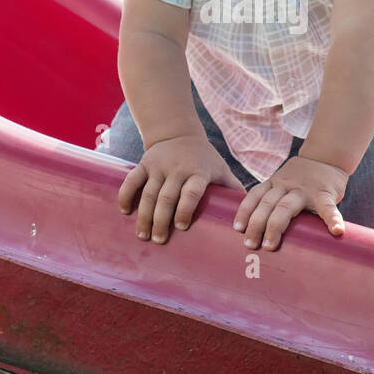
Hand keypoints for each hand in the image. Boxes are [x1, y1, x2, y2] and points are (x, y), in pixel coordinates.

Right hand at [118, 134, 245, 243]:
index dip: (185, 209)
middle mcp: (178, 169)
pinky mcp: (143, 164)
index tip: (181, 228)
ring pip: (148, 193)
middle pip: (167, 197)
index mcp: (198, 172)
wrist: (179, 133)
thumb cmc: (204, 159)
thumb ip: (232, 189)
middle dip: (161, 220)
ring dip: (144, 216)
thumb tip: (249, 215)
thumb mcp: (221, 169)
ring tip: (143, 236)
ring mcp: (158, 166)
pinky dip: (126, 195)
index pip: (191, 192)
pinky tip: (125, 212)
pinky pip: (132, 180)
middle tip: (159, 240)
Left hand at [233, 153, 347, 250]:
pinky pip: (327, 207)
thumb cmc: (302, 179)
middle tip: (250, 245)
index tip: (237, 229)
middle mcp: (286, 185)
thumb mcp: (283, 182)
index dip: (244, 211)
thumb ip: (274, 199)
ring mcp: (305, 190)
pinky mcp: (325, 193)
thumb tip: (258, 230)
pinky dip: (332, 219)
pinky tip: (336, 231)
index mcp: (274, 183)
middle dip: (256, 224)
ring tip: (270, 246)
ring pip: (286, 207)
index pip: (254, 195)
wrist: (328, 156)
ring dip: (276, 227)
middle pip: (267, 204)